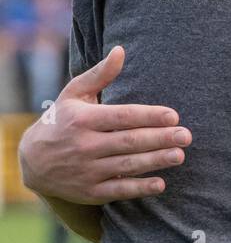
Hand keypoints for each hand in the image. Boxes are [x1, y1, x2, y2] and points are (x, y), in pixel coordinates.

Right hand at [18, 45, 190, 202]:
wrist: (32, 162)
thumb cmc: (61, 121)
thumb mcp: (73, 95)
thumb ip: (100, 75)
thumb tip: (121, 50)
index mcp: (82, 119)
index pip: (121, 116)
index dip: (148, 116)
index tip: (173, 116)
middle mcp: (84, 145)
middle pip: (128, 141)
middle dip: (159, 138)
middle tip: (186, 136)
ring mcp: (87, 170)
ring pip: (127, 165)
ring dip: (155, 161)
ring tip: (179, 155)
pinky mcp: (90, 191)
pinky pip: (118, 190)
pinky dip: (139, 188)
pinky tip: (160, 184)